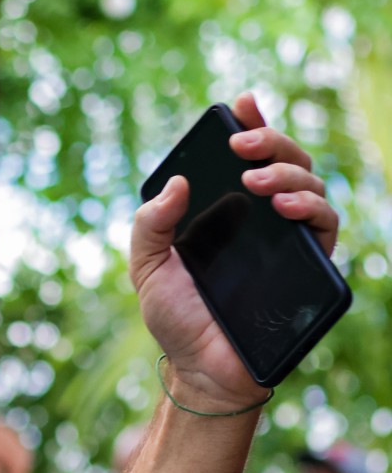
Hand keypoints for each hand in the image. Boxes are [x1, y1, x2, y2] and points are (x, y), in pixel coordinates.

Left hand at [129, 92, 338, 412]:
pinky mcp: (310, 264)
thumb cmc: (175, 318)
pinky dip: (311, 207)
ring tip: (257, 182)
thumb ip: (150, 224)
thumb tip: (178, 183)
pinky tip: (285, 206)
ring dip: (288, 173)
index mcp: (225, 210)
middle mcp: (262, 218)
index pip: (246, 158)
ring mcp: (288, 239)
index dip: (251, 124)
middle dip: (268, 142)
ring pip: (310, 184)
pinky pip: (326, 225)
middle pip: (284, 161)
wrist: (201, 369)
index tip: (242, 103)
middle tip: (241, 145)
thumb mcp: (146, 267)